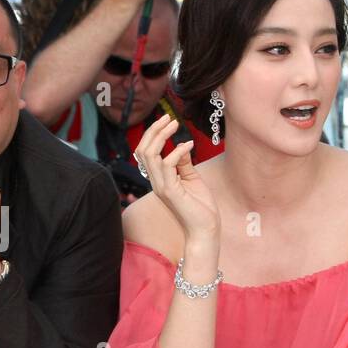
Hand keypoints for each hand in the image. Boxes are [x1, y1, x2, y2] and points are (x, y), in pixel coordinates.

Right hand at [134, 114, 219, 245]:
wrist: (205, 229)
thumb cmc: (200, 207)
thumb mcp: (191, 178)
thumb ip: (184, 163)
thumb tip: (182, 145)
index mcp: (158, 178)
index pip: (144, 152)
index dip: (152, 134)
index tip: (167, 121)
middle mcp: (155, 182)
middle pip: (142, 150)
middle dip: (153, 130)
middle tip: (169, 118)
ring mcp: (161, 187)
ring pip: (149, 155)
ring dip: (162, 136)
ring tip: (175, 124)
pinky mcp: (170, 191)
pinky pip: (167, 165)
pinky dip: (177, 151)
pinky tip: (189, 145)